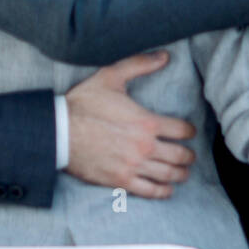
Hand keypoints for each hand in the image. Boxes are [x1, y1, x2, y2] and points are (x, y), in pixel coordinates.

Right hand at [64, 51, 197, 198]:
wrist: (59, 132)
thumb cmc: (83, 104)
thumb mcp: (111, 76)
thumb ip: (139, 64)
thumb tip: (165, 55)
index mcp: (147, 122)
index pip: (182, 130)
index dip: (189, 131)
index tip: (189, 132)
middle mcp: (145, 146)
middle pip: (180, 155)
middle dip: (189, 156)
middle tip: (190, 156)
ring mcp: (134, 165)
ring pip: (169, 174)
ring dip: (181, 174)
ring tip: (183, 173)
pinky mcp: (121, 180)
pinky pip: (150, 191)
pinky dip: (163, 192)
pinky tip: (167, 189)